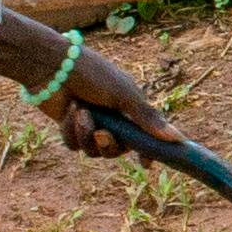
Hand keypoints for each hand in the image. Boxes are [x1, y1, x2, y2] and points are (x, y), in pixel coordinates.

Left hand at [47, 37, 181, 162]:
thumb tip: (178, 139)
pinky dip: (71, 132)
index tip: (147, 164)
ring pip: (94, 150)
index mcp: (130, 108)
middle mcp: (112, 118)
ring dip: (86, 134)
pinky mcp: (70, 128)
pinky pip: (75, 146)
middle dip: (109, 145)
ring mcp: (91, 124)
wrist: (53, 67)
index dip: (147, 151)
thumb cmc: (93, 75)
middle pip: (117, 149)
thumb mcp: (125, 96)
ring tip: (81, 113)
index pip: (144, 135)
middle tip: (101, 134)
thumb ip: (148, 119)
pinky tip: (68, 114)